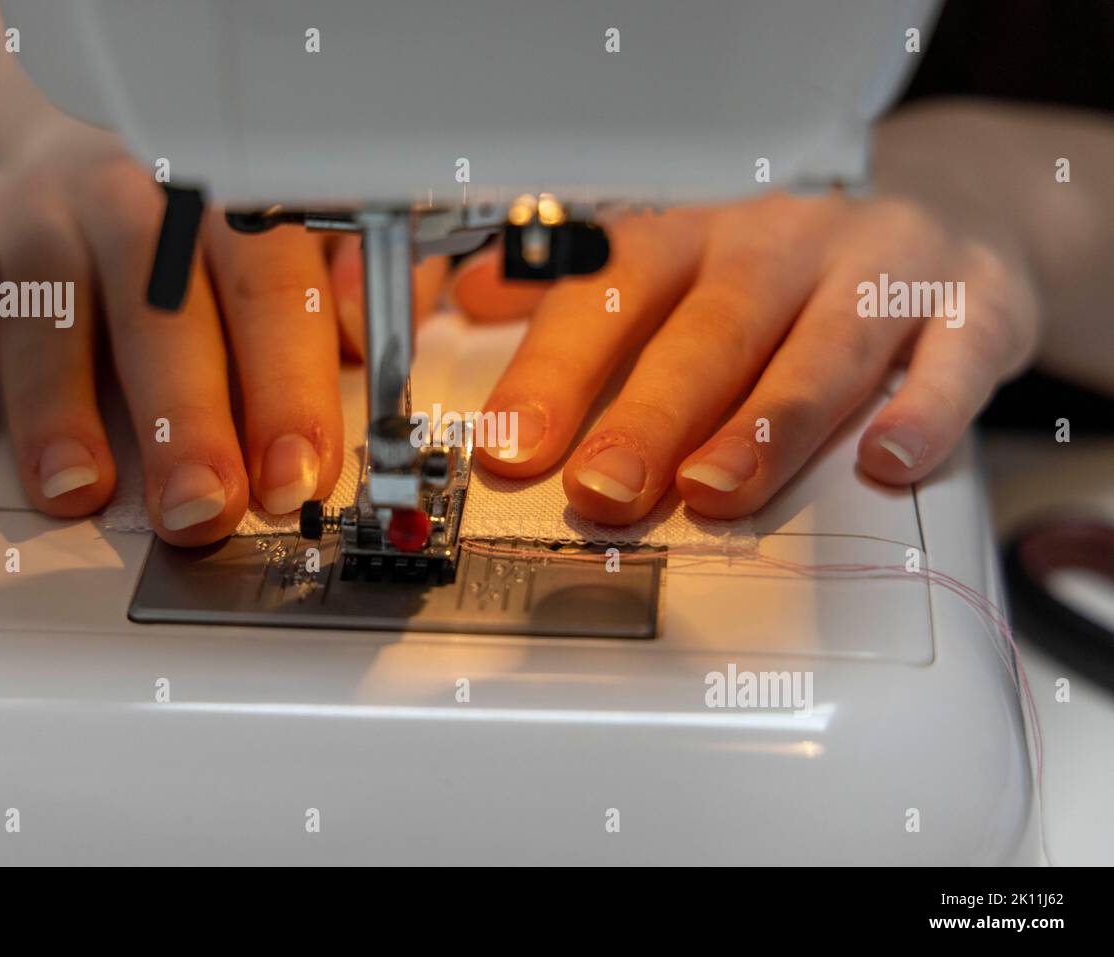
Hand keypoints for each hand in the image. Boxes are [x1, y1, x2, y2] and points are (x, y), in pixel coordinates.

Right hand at [0, 116, 442, 544]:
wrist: (72, 155)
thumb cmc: (192, 238)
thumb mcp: (282, 251)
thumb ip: (341, 296)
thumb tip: (359, 340)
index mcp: (233, 212)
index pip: (270, 296)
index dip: (286, 390)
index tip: (293, 476)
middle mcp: (137, 203)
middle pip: (163, 314)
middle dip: (184, 422)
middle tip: (198, 509)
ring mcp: (43, 212)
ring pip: (52, 307)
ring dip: (61, 407)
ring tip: (76, 489)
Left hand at [454, 189, 1040, 522]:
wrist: (931, 226)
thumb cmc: (777, 275)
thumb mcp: (669, 268)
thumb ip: (573, 298)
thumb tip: (462, 301)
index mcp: (692, 241)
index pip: (609, 296)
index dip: (554, 372)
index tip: (510, 448)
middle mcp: (779, 247)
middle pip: (708, 331)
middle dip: (649, 415)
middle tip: (601, 488)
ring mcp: (876, 272)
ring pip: (820, 350)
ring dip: (765, 426)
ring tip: (715, 490)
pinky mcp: (972, 306)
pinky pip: (953, 359)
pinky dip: (922, 411)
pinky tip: (886, 461)